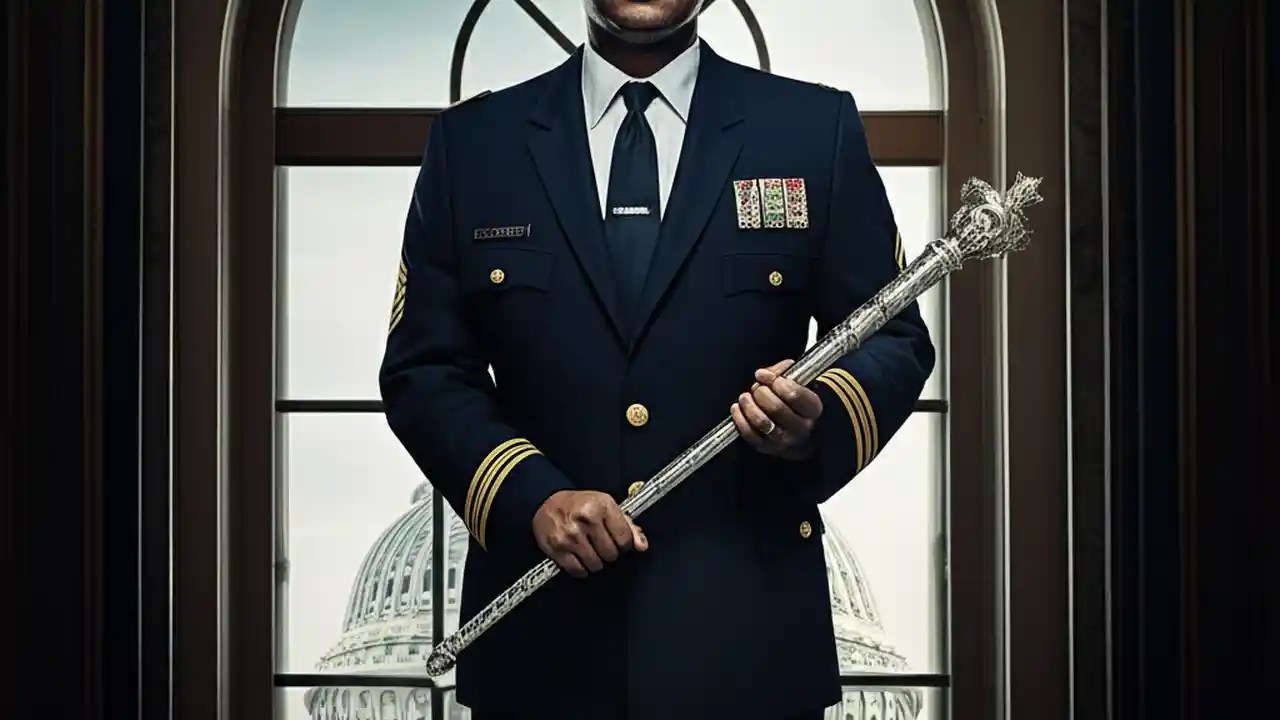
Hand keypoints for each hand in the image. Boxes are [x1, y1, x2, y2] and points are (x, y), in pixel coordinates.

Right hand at [531, 490, 647, 577]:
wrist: (546, 502)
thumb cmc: (579, 504)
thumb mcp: (605, 505)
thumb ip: (627, 525)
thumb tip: (642, 545)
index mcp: (601, 506)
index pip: (624, 538)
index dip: (624, 544)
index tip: (618, 542)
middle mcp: (586, 520)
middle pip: (611, 554)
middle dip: (609, 553)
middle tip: (602, 545)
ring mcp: (571, 536)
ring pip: (595, 565)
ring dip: (596, 562)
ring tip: (591, 550)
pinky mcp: (558, 549)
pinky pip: (578, 570)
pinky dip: (582, 569)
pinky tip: (580, 558)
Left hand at [731, 359, 823, 460]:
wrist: (800, 432)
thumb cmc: (796, 401)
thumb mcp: (798, 382)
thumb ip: (783, 372)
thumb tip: (763, 374)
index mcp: (813, 409)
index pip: (794, 395)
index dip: (775, 381)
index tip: (763, 374)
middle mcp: (801, 428)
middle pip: (776, 408)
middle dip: (761, 393)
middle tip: (756, 387)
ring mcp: (784, 441)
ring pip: (762, 422)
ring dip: (749, 406)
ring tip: (744, 396)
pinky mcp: (768, 448)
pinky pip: (750, 434)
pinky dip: (740, 419)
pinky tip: (737, 408)